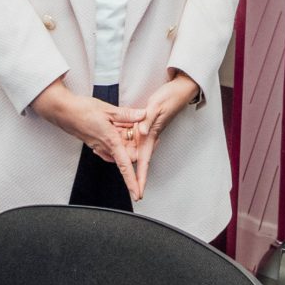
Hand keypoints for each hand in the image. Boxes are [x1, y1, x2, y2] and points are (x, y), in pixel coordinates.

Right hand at [32, 80, 146, 198]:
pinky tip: (120, 130)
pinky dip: (118, 140)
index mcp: (110, 141)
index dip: (132, 182)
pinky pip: (110, 147)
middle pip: (125, 158)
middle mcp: (104, 147)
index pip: (124, 166)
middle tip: (148, 139)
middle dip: (136, 151)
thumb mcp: (108, 110)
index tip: (137, 193)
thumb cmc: (81, 110)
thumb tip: (142, 115)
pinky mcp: (94, 142)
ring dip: (127, 144)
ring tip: (133, 130)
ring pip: (118, 151)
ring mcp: (98, 146)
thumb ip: (126, 114)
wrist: (62, 111)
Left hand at [124, 71, 202, 197]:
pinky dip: (122, 140)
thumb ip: (147, 119)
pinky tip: (113, 139)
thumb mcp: (156, 106)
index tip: (138, 193)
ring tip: (106, 153)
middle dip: (127, 170)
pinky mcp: (143, 126)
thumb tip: (141, 132)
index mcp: (151, 136)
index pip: (144, 162)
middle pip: (134, 159)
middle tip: (114, 171)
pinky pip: (130, 137)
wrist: (178, 90)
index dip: (140, 179)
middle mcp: (147, 137)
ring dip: (122, 153)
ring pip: (131, 148)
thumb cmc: (169, 98)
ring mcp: (145, 132)